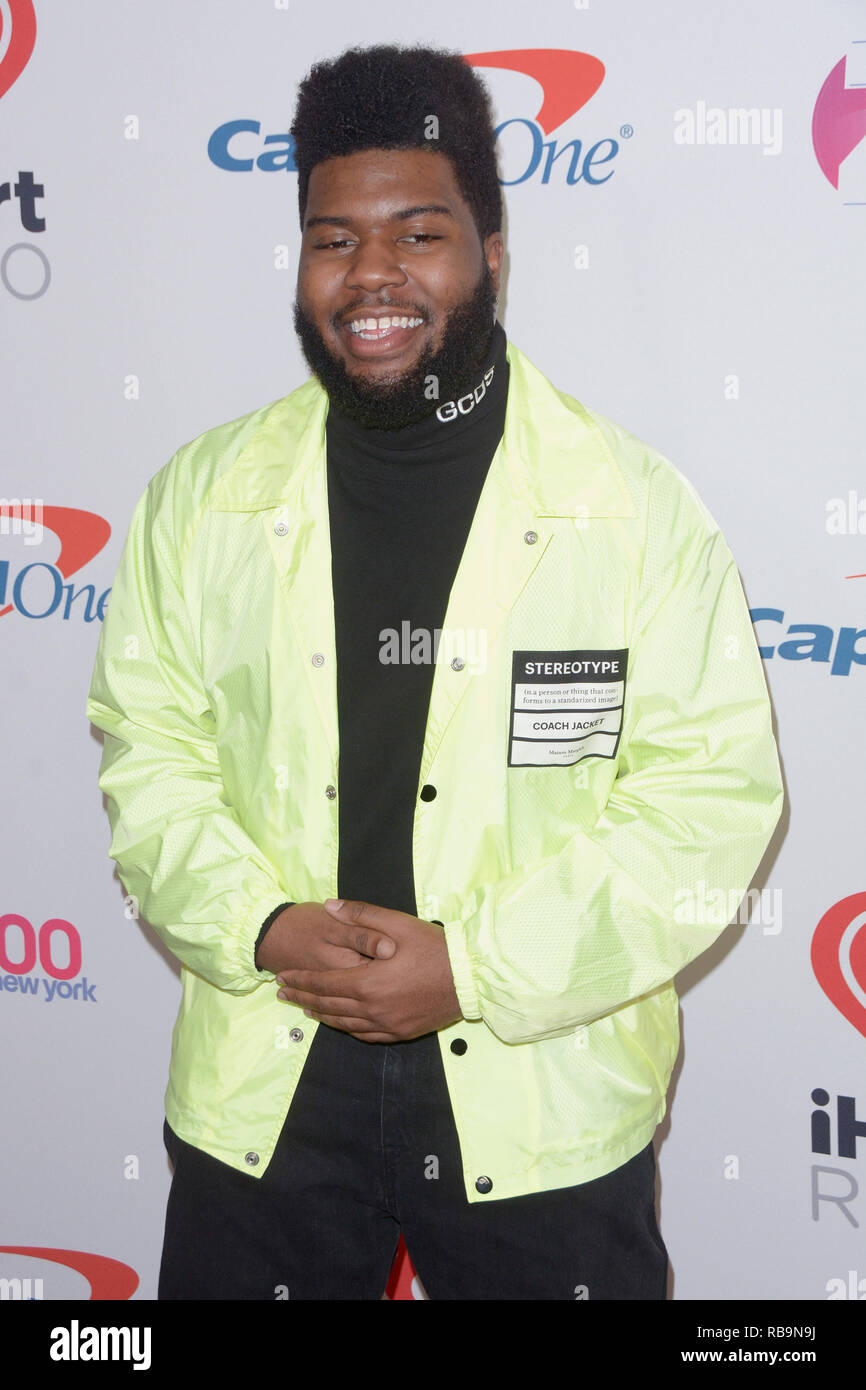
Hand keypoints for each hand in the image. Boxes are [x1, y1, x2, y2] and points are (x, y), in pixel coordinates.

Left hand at [275, 899, 462, 1042]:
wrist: (470, 977)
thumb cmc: (434, 948)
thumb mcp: (398, 923)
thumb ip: (360, 915)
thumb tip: (329, 907)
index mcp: (367, 983)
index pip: (322, 984)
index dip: (300, 980)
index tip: (282, 977)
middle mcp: (372, 1009)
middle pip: (327, 1006)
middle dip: (302, 998)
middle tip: (282, 994)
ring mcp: (387, 1025)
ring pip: (344, 1024)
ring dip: (321, 1015)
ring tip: (305, 1009)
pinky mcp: (401, 1032)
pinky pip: (366, 1035)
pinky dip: (347, 1028)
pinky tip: (341, 1023)